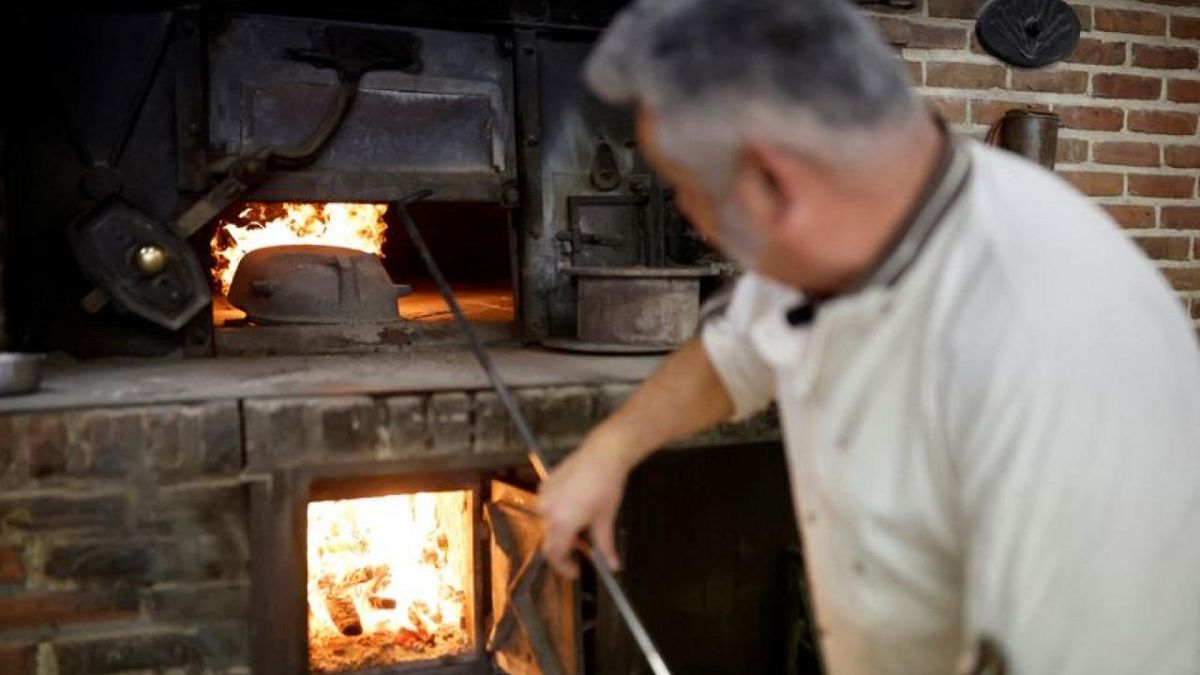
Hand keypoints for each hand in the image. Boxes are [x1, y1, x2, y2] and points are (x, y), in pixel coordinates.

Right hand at [538, 426, 631, 578]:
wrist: (603, 454)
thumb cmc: (607, 488)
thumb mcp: (606, 520)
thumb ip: (606, 547)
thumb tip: (613, 567)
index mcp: (562, 523)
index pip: (555, 555)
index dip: (564, 567)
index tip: (576, 572)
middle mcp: (547, 511)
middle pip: (549, 540)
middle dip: (564, 548)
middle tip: (580, 549)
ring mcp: (544, 496)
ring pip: (547, 523)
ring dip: (560, 530)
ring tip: (578, 527)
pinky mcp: (544, 483)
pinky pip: (546, 506)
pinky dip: (557, 513)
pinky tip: (573, 507)